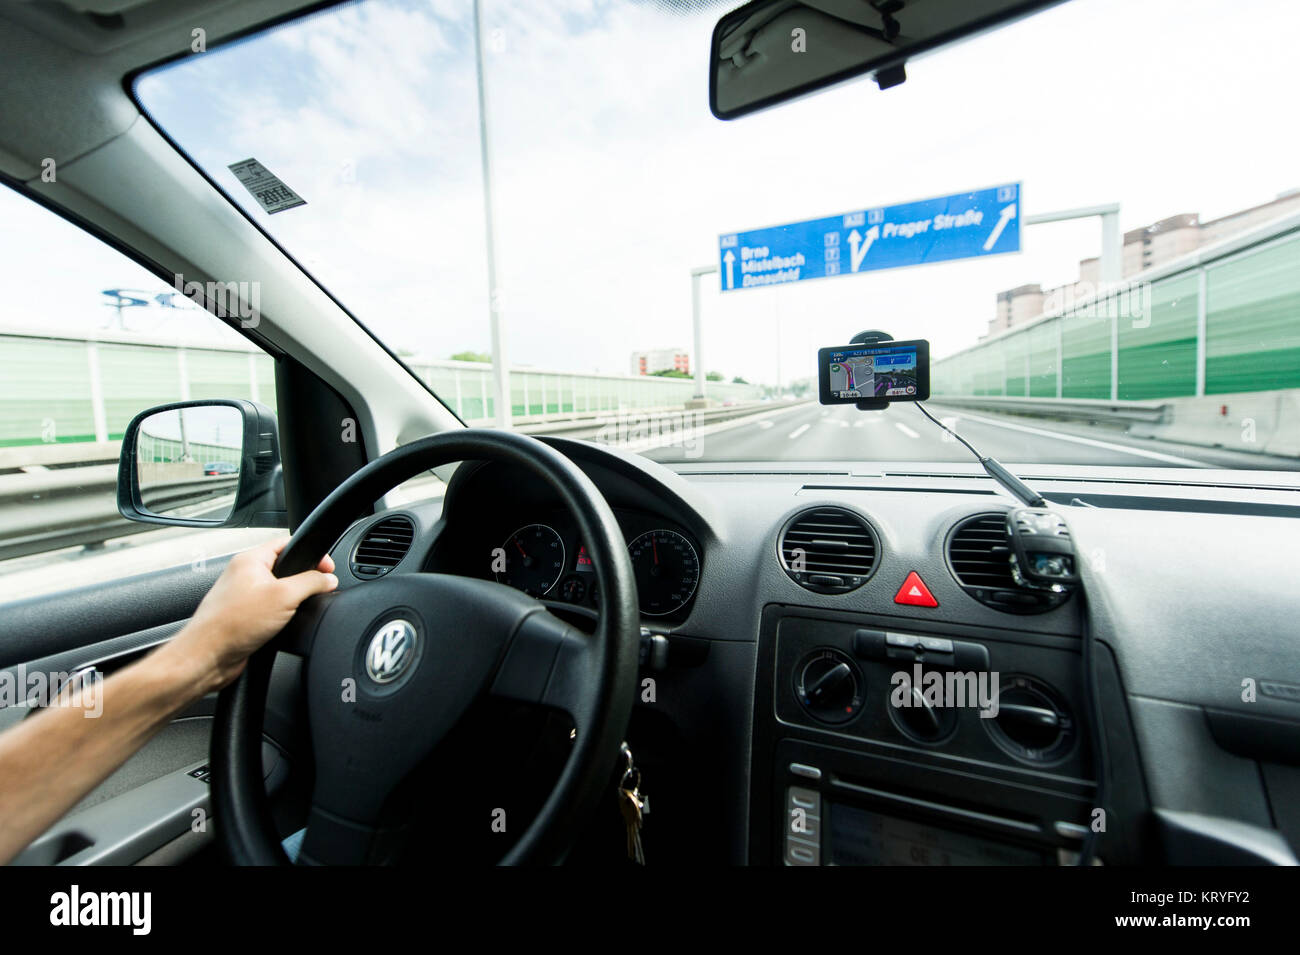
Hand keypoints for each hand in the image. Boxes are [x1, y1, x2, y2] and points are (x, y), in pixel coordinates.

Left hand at [164, 538, 337, 691]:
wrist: (208, 657)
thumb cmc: (231, 625)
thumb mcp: (284, 596)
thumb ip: (311, 583)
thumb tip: (328, 579)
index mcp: (249, 560)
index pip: (287, 543)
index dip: (311, 553)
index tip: (327, 568)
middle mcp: (244, 575)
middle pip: (285, 567)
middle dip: (304, 579)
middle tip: (317, 590)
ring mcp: (243, 597)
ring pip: (278, 591)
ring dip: (292, 600)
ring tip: (297, 610)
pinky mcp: (244, 617)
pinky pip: (271, 610)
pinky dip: (282, 616)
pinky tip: (284, 626)